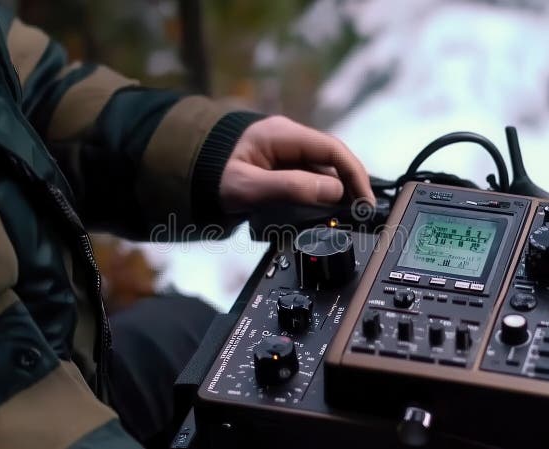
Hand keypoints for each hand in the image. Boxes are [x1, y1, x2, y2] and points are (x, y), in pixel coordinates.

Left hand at [220, 116, 374, 212]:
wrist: (184, 170)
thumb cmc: (210, 174)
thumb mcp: (248, 186)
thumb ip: (291, 188)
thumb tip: (332, 190)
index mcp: (282, 135)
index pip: (333, 149)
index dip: (354, 174)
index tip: (364, 200)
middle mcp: (288, 139)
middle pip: (331, 160)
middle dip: (349, 185)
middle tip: (360, 213)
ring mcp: (284, 152)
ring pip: (320, 171)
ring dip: (334, 193)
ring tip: (343, 216)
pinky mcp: (278, 166)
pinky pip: (306, 178)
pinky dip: (318, 194)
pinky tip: (321, 211)